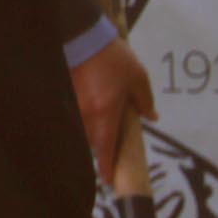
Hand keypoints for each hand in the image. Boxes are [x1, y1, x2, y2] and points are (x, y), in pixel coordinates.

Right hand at [72, 34, 157, 175]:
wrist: (83, 36)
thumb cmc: (113, 59)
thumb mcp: (138, 78)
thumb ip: (145, 101)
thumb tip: (151, 117)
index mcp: (106, 114)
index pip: (105, 150)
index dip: (107, 168)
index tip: (108, 181)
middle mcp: (87, 115)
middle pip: (94, 141)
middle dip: (104, 146)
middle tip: (115, 142)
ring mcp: (73, 106)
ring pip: (84, 128)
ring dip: (95, 130)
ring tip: (105, 117)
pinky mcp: (66, 96)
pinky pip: (78, 114)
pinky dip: (86, 115)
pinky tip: (94, 102)